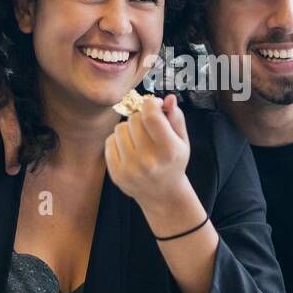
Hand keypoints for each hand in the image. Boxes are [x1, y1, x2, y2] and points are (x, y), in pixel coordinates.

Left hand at [104, 94, 190, 211]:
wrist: (163, 194)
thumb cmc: (173, 162)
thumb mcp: (182, 141)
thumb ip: (176, 118)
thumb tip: (168, 98)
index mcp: (169, 150)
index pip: (151, 115)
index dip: (150, 103)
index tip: (153, 105)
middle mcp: (149, 161)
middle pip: (134, 119)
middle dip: (140, 117)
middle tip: (147, 126)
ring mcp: (130, 169)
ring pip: (120, 128)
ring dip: (128, 128)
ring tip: (138, 139)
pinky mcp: (116, 174)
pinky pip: (109, 141)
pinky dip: (118, 141)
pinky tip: (129, 149)